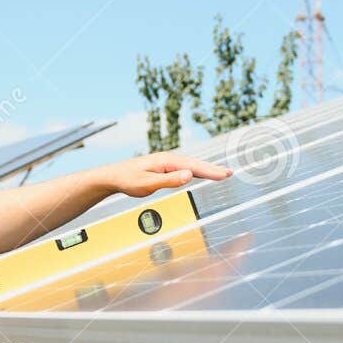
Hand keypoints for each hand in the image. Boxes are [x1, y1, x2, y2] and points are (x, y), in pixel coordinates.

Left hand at [95, 152, 231, 198]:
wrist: (112, 176)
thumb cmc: (127, 180)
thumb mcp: (147, 183)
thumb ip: (168, 180)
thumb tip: (189, 175)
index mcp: (166, 161)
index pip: (193, 166)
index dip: (210, 171)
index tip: (224, 174)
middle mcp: (168, 159)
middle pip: (195, 164)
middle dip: (212, 169)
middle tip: (230, 173)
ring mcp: (166, 163)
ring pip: (191, 166)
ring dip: (206, 170)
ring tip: (222, 174)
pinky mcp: (164, 169)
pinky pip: (184, 169)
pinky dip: (196, 171)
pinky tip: (201, 175)